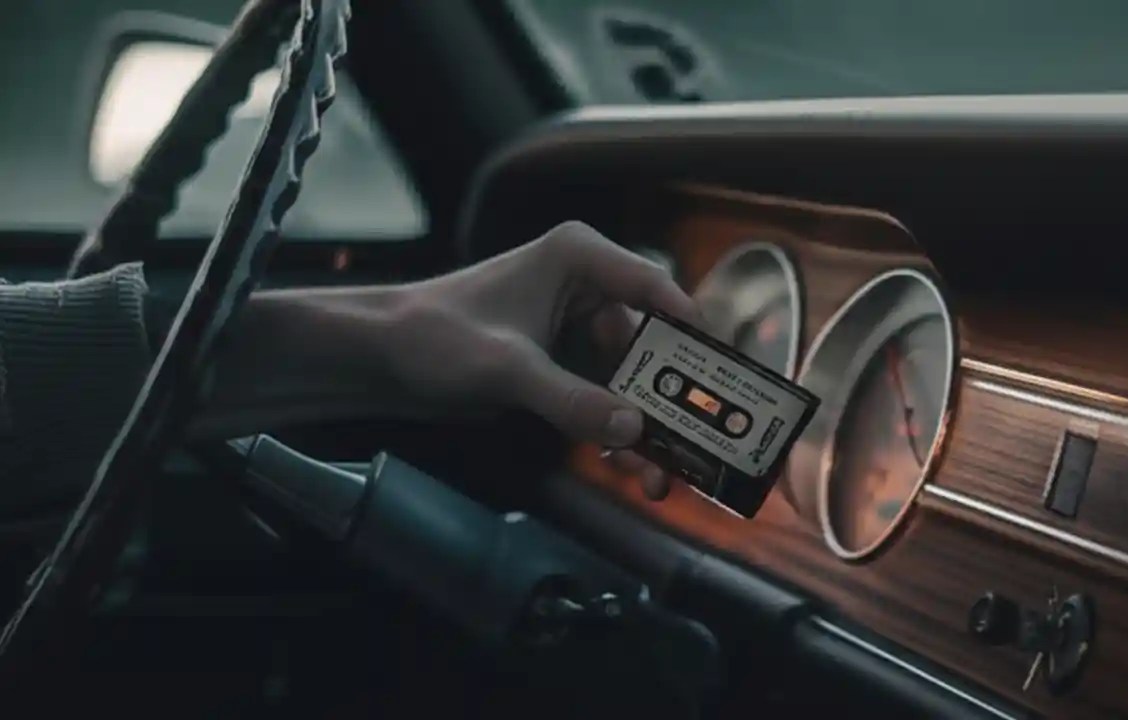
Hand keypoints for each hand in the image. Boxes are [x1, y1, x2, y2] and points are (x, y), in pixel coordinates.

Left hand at [382, 221, 694, 497]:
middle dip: (667, 400)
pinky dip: (616, 430)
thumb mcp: (507, 368)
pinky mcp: (560, 363)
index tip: (722, 381)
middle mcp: (586, 287)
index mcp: (579, 258)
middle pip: (650, 345)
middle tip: (690, 445)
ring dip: (645, 426)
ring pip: (630, 379)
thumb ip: (571, 400)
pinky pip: (604, 397)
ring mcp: (574, 328)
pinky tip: (632, 468)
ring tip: (661, 474)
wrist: (379, 357)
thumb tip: (633, 431)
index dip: (694, 335)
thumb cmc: (432, 335)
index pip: (657, 290)